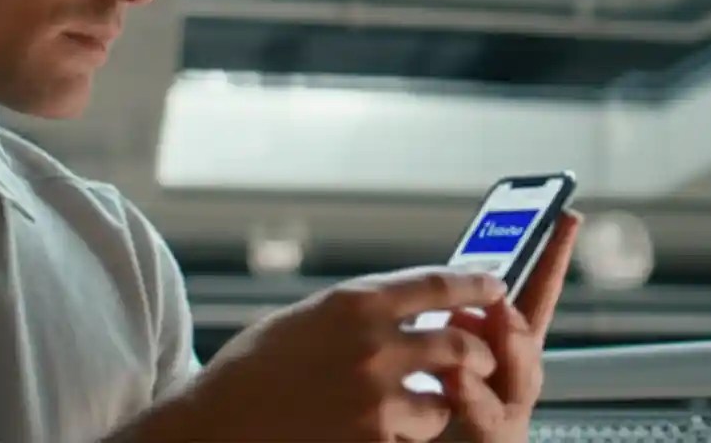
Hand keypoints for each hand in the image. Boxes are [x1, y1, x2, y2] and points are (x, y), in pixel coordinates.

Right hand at [108, 268, 508, 442]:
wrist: (215, 424)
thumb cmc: (256, 368)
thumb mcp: (312, 316)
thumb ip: (365, 309)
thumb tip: (416, 303)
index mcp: (357, 302)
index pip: (439, 284)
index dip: (476, 285)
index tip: (495, 286)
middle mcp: (373, 345)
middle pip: (458, 343)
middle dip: (477, 353)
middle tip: (479, 356)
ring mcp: (375, 397)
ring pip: (444, 399)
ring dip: (442, 402)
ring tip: (428, 402)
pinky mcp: (372, 440)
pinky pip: (415, 436)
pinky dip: (411, 434)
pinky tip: (394, 429)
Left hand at [440, 210, 582, 441]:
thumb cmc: (427, 409)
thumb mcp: (442, 352)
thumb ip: (458, 326)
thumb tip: (462, 308)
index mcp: (503, 349)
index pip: (535, 294)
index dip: (552, 256)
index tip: (567, 217)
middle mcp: (515, 379)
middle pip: (531, 337)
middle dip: (519, 313)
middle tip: (498, 300)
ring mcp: (509, 413)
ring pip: (520, 377)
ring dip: (502, 352)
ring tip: (473, 338)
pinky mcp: (496, 439)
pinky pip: (488, 417)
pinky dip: (474, 395)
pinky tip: (456, 379)